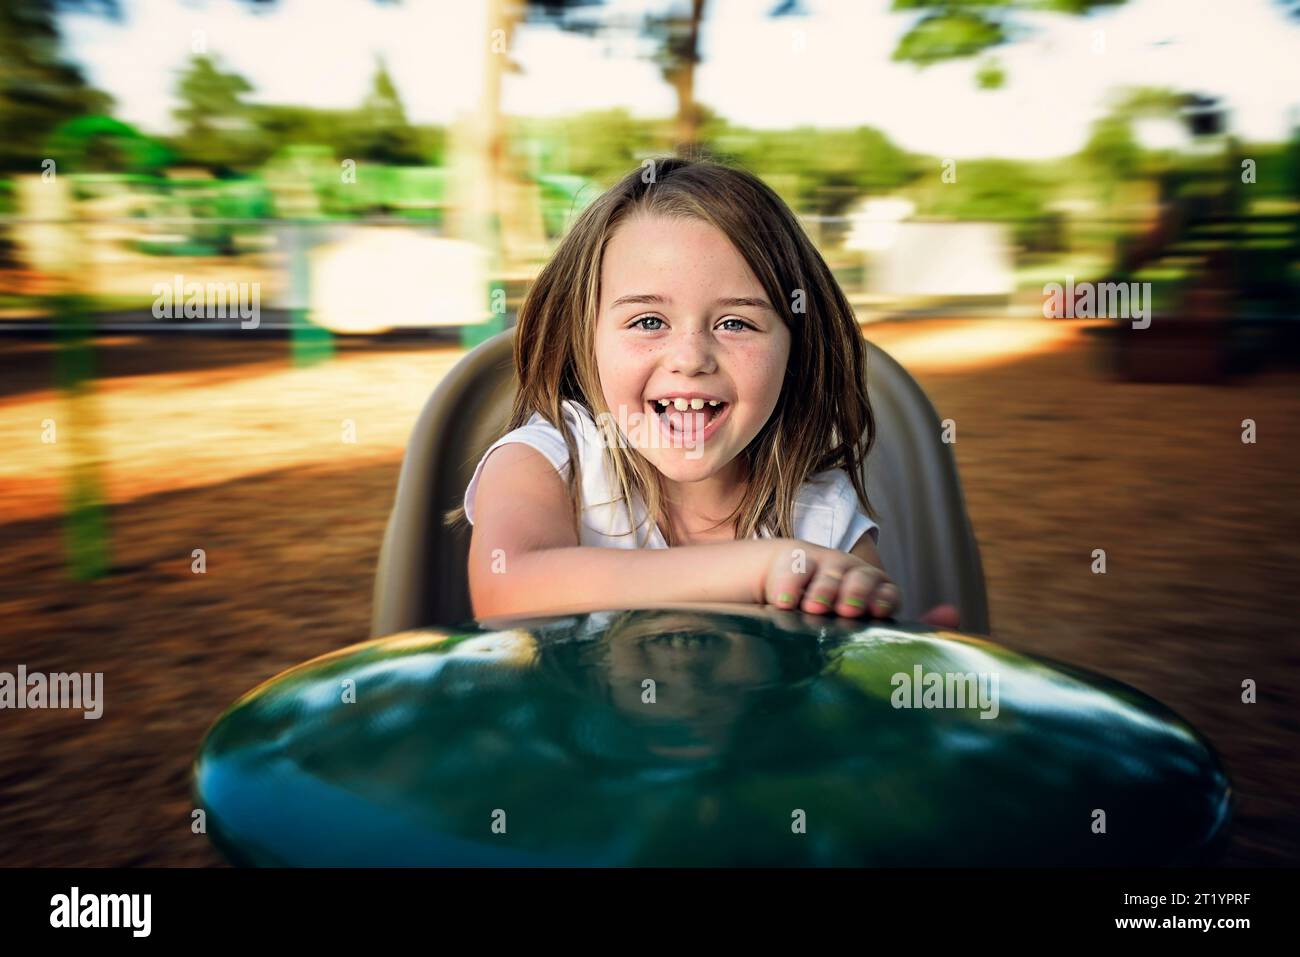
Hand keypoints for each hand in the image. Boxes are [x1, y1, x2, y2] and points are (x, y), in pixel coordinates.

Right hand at [759, 540, 962, 627]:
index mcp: (870, 593)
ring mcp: (818, 566)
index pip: (885, 591)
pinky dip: (788, 584)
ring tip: (812, 608)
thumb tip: (953, 614)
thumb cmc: (822, 624)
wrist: (774, 597)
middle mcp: (848, 575)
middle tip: (845, 611)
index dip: (883, 598)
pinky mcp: (788, 561)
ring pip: (830, 572)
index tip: (876, 612)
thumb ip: (905, 631)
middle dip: (856, 591)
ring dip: (824, 589)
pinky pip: (793, 567)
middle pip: (860, 577)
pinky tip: (783, 602)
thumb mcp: (859, 633)